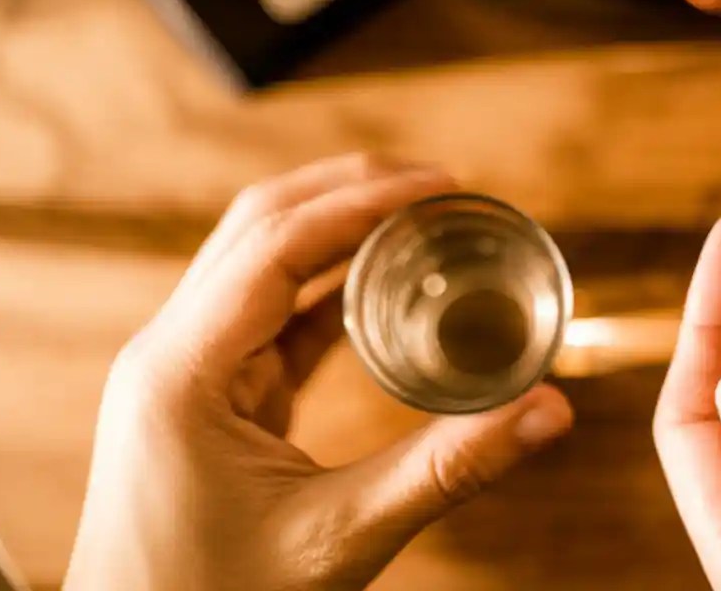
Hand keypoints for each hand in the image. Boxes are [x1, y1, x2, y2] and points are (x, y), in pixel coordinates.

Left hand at [64, 155, 573, 590]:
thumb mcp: (339, 537)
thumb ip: (448, 469)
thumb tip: (548, 412)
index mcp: (182, 373)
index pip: (275, 246)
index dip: (362, 203)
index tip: (442, 185)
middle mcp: (173, 354)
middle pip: (259, 228)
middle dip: (348, 191)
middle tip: (439, 183)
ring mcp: (186, 370)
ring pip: (261, 262)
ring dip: (337, 229)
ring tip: (421, 216)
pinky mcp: (209, 394)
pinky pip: (273, 316)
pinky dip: (330, 287)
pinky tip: (388, 282)